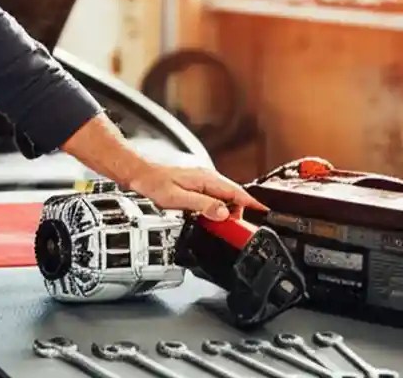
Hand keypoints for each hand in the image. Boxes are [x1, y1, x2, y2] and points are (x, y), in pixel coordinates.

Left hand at [126, 163, 268, 220]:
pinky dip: (217, 208)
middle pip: (232, 195)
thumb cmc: (152, 183)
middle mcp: (206, 177)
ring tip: (225, 226)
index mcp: (206, 178)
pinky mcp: (195, 185)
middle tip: (237, 229)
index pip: (236, 192)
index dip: (251, 203)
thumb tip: (223, 212)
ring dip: (227, 211)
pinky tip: (211, 217)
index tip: (264, 211)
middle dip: (239, 211)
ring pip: (223, 197)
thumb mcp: (177, 198)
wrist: (137, 173)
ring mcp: (201, 180)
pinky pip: (213, 197)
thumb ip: (202, 205)